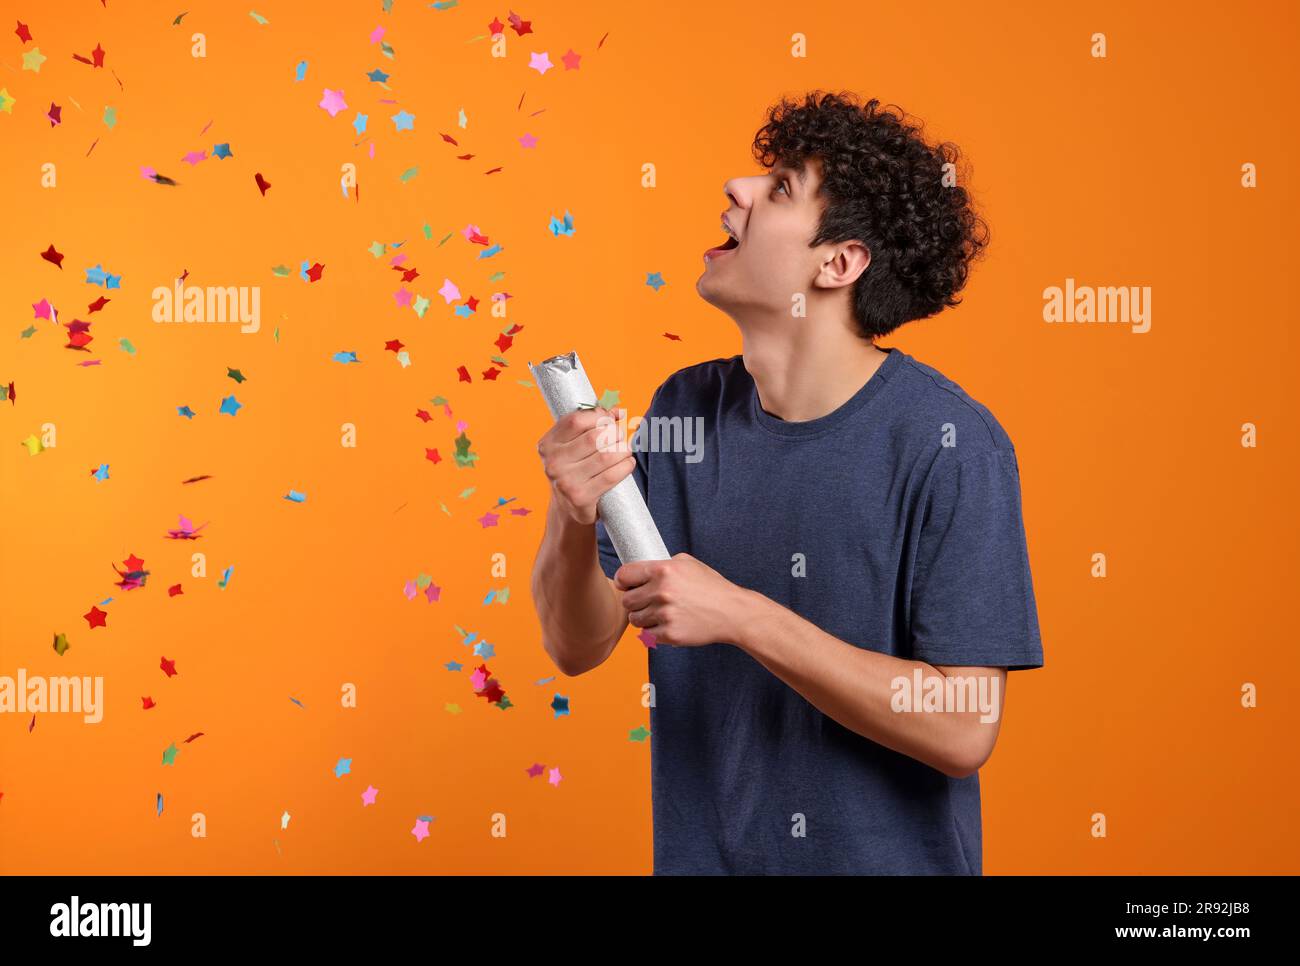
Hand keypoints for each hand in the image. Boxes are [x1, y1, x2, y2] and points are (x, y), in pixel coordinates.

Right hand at [536, 407, 636, 525]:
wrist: (568, 507)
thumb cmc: (575, 468)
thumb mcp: (574, 444)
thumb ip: (592, 424)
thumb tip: (617, 411)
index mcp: (548, 444)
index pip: (577, 420)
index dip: (599, 416)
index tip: (608, 421)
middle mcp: (554, 462)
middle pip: (595, 437)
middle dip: (615, 433)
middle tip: (620, 437)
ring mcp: (565, 481)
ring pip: (606, 456)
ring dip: (623, 450)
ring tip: (625, 450)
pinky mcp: (581, 497)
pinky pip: (611, 476)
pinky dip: (625, 466)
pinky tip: (627, 464)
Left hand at [614, 552, 752, 646]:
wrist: (732, 612)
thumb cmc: (710, 586)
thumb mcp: (688, 563)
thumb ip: (662, 564)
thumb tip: (641, 569)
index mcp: (663, 570)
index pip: (624, 575)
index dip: (623, 581)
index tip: (626, 585)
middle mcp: (661, 591)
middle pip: (627, 600)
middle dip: (635, 601)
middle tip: (647, 602)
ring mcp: (665, 614)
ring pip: (635, 619)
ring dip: (643, 618)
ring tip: (659, 614)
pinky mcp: (670, 634)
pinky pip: (647, 635)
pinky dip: (654, 632)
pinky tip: (667, 624)